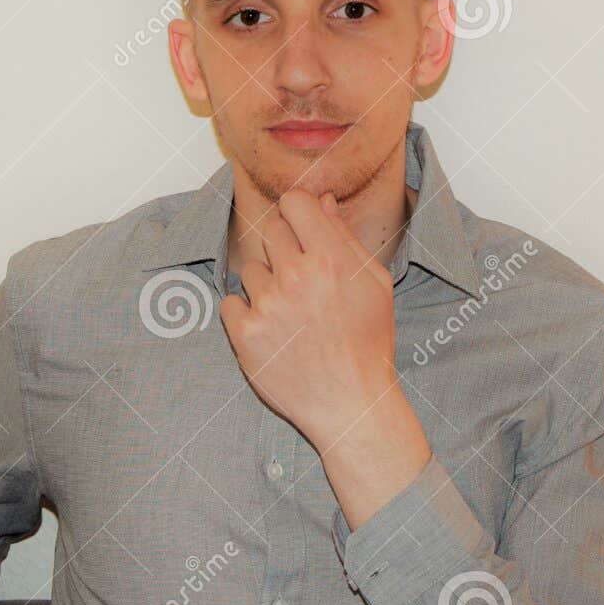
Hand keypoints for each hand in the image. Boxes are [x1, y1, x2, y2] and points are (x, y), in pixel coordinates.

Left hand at [220, 189, 430, 525]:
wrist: (350, 402)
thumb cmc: (367, 341)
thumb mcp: (372, 283)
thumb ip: (343, 237)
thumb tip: (320, 202)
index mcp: (332, 258)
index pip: (294, 202)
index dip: (299, 212)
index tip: (302, 229)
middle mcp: (297, 276)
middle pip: (271, 231)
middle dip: (285, 250)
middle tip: (302, 281)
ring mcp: (267, 305)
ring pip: (251, 269)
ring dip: (267, 286)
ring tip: (291, 314)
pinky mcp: (245, 334)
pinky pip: (231, 302)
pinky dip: (246, 314)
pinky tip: (272, 330)